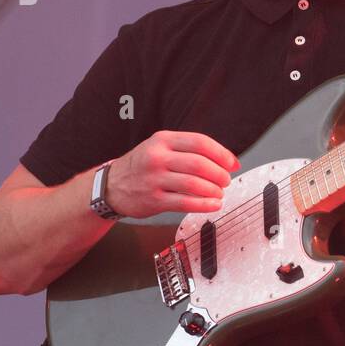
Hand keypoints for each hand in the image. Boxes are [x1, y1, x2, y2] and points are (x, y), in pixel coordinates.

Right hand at [105, 130, 239, 218]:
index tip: (233, 163)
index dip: (222, 154)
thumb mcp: (160, 147)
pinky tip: (213, 205)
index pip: (200, 142)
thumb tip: (225, 160)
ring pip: (193, 184)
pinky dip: (204, 205)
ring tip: (220, 193)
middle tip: (226, 180)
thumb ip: (189, 150)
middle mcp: (157, 157)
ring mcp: (153, 179)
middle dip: (219, 174)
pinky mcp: (153, 199)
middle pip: (199, 164)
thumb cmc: (142, 165)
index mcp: (163, 140)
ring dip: (213, 190)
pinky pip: (184, 202)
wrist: (111, 185)